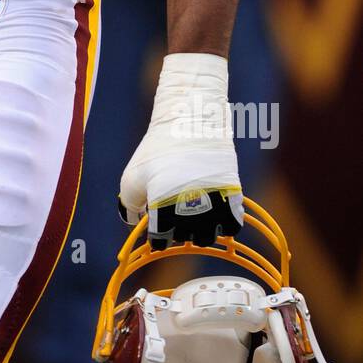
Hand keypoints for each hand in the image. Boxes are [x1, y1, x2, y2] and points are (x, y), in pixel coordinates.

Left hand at [119, 53, 242, 248]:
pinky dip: (223, 223)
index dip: (158, 234)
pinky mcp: (233, 196)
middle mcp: (189, 212)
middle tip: (175, 211)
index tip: (158, 224)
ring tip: (193, 212)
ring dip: (200, 229)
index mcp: (162, 209)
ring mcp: (213, 206)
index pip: (161, 241)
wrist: (191, 121)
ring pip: (208, 237)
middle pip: (185, 239)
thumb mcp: (132, 176)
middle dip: (178, 229)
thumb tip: (135, 223)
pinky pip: (231, 226)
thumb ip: (129, 204)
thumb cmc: (158, 149)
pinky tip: (212, 211)